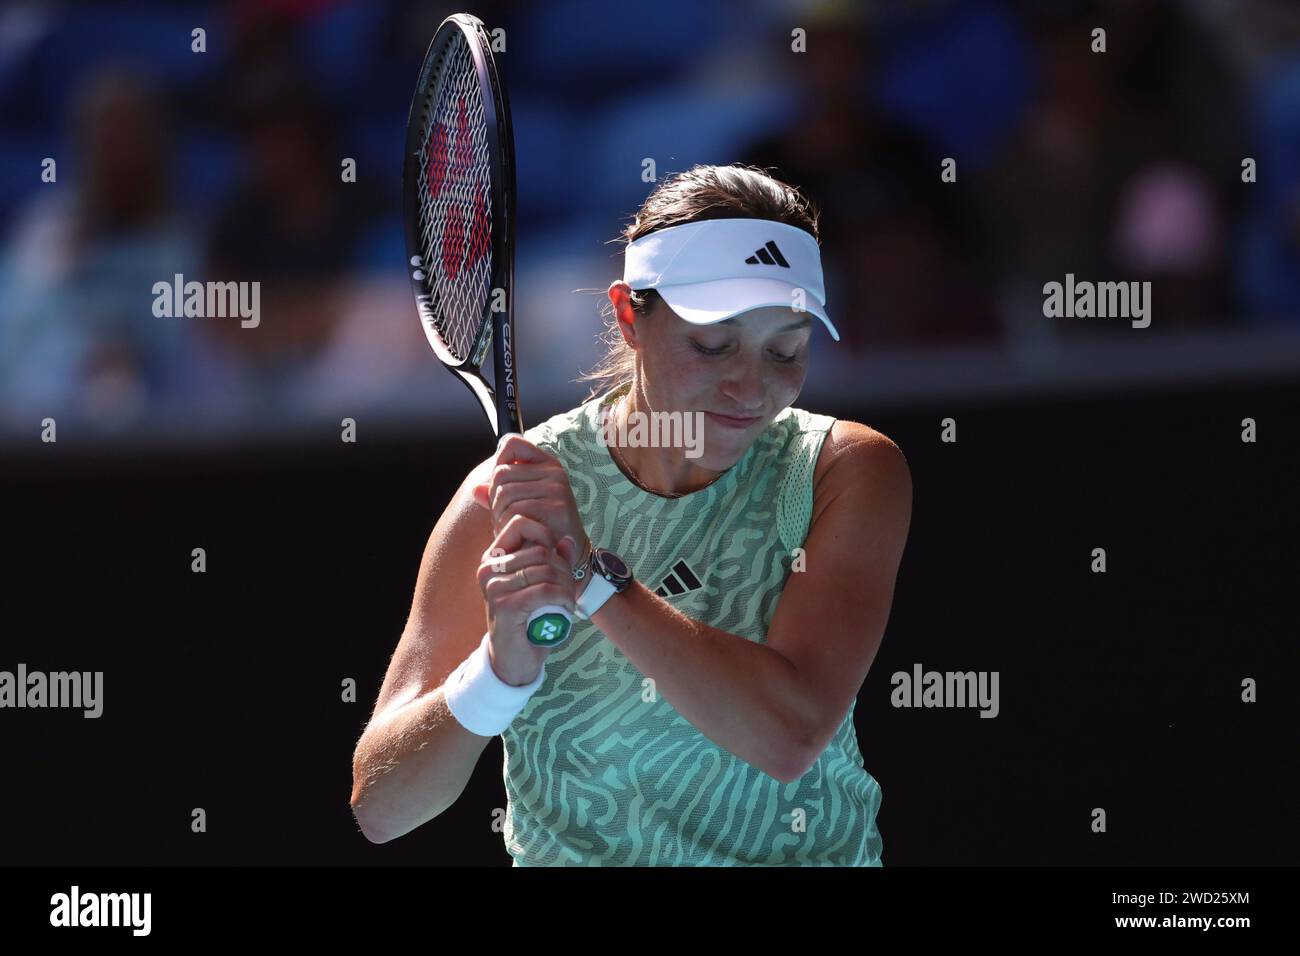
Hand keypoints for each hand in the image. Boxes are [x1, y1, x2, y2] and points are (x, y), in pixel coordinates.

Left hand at [473, 435, 590, 571]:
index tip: (500, 486)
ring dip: (498, 515)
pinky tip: (515, 536)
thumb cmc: (540, 528)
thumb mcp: (519, 506)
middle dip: (493, 499)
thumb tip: (476, 490)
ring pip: (504, 493)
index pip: (512, 444)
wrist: (566, 556)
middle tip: (502, 518)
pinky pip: (515, 511)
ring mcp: (557, 489)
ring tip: (508, 528)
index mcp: (546, 465)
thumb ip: (498, 495)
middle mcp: (554, 472)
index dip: (498, 461)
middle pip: (501, 473)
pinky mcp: (556, 508)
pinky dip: (507, 526)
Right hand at [476, 514, 580, 684]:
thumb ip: (555, 561)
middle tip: (567, 590)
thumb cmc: (529, 620)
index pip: (520, 523)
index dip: (545, 536)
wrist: (515, 660)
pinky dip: (564, 599)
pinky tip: (566, 610)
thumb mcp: (543, 585)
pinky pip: (546, 590)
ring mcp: (494, 587)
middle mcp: (488, 569)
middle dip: (563, 570)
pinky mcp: (505, 605)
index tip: (556, 561)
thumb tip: (568, 540)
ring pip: (547, 570)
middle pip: (541, 550)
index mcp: (493, 559)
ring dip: (566, 587)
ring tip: (566, 602)